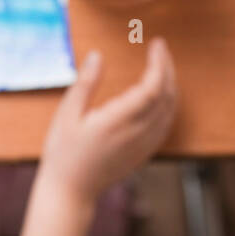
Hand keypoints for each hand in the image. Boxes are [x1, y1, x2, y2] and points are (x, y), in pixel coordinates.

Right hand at [40, 38, 177, 205]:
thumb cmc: (63, 153)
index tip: (156, 44)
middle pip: (167, 96)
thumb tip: (98, 55)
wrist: (71, 191)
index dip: (159, 64)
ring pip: (170, 111)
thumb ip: (85, 84)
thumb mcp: (67, 115)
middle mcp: (137, 134)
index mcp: (117, 122)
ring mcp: (143, 145)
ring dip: (171, 85)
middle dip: (168, 69)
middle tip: (160, 49)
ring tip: (161, 66)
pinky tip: (161, 94)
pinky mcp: (144, 152)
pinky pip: (166, 124)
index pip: (152, 88)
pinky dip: (169, 104)